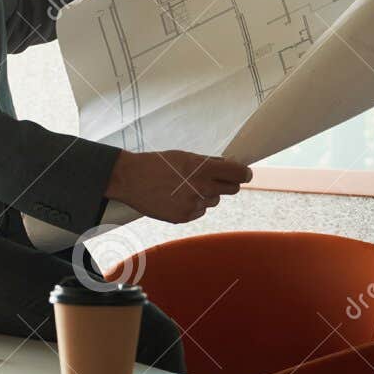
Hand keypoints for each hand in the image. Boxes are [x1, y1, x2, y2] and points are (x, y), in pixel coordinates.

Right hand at [104, 150, 252, 223]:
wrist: (129, 179)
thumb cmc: (156, 164)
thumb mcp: (183, 156)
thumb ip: (208, 162)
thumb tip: (228, 165)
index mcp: (202, 169)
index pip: (239, 174)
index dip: (244, 173)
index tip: (243, 173)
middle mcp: (201, 188)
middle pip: (232, 189)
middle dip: (227, 184)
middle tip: (214, 180)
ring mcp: (193, 205)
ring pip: (213, 201)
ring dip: (206, 195)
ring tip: (185, 188)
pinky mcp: (183, 217)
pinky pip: (200, 212)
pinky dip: (193, 206)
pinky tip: (176, 198)